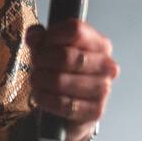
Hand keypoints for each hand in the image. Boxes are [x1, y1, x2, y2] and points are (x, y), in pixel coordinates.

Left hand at [24, 18, 119, 140]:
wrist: (70, 103)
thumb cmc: (61, 70)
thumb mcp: (49, 48)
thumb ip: (39, 37)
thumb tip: (34, 36)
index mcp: (100, 44)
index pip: (75, 30)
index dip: (52, 36)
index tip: (41, 44)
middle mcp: (107, 65)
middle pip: (65, 56)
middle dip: (42, 60)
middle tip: (35, 65)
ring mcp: (103, 89)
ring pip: (60, 80)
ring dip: (40, 80)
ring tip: (36, 80)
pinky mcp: (95, 111)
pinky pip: (62, 104)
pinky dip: (44, 99)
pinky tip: (39, 95)